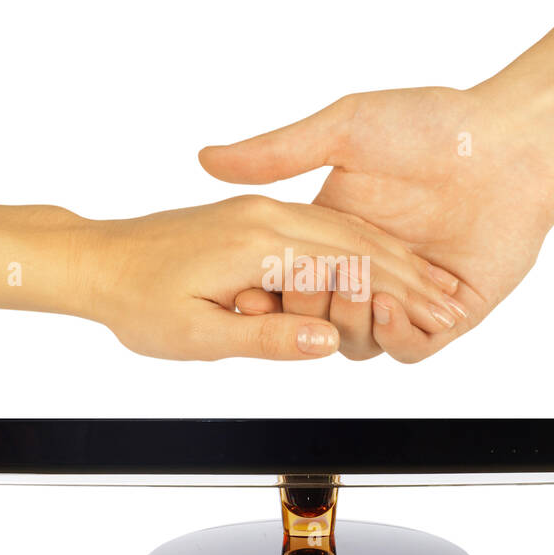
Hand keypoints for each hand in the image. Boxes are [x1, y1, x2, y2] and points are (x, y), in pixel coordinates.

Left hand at [0, 196, 459, 361]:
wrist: (96, 260)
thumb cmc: (138, 300)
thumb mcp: (199, 335)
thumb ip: (267, 337)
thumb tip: (327, 341)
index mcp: (259, 246)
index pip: (350, 267)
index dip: (401, 294)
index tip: (441, 316)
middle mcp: (266, 219)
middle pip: (360, 244)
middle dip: (414, 274)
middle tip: (457, 302)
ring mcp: (262, 213)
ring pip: (346, 231)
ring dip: (396, 258)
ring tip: (437, 285)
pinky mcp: (255, 216)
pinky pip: (322, 228)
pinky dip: (362, 246)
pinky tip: (386, 262)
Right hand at [199, 86, 553, 361]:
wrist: (510, 143)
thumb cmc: (433, 125)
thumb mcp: (343, 130)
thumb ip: (277, 152)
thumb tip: (208, 159)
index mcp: (336, 230)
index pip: (285, 278)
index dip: (264, 290)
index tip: (244, 289)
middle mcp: (369, 266)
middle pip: (316, 317)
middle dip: (303, 309)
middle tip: (302, 290)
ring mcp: (408, 293)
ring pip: (358, 341)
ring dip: (348, 323)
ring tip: (355, 291)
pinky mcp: (448, 314)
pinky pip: (409, 349)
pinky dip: (393, 337)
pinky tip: (388, 305)